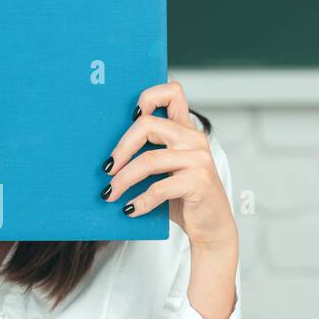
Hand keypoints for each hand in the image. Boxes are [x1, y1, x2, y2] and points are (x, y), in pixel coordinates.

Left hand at [101, 80, 236, 252]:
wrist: (212, 226)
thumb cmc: (183, 198)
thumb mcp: (166, 171)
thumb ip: (149, 153)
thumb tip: (106, 157)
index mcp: (185, 130)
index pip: (172, 92)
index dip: (148, 97)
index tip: (129, 118)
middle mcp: (194, 139)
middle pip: (148, 125)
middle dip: (121, 148)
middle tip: (107, 169)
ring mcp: (199, 159)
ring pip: (149, 159)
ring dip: (123, 179)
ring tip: (111, 194)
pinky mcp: (199, 181)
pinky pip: (159, 187)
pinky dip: (140, 201)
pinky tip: (131, 209)